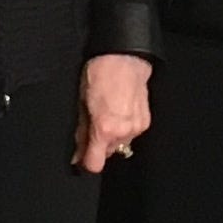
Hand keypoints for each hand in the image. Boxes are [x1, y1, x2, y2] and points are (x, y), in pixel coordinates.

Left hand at [74, 53, 151, 172]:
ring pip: (120, 144)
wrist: (124, 58)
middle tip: (94, 123)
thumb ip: (81, 132)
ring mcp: (136, 128)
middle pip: (108, 154)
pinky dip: (124, 127)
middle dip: (100, 143)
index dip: (86, 161)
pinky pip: (131, 133)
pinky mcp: (145, 121)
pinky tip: (121, 111)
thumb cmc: (100, 73)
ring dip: (113, 136)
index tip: (82, 156)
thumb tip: (77, 153)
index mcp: (104, 129)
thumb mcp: (81, 103)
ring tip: (109, 113)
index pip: (95, 165)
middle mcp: (122, 132)